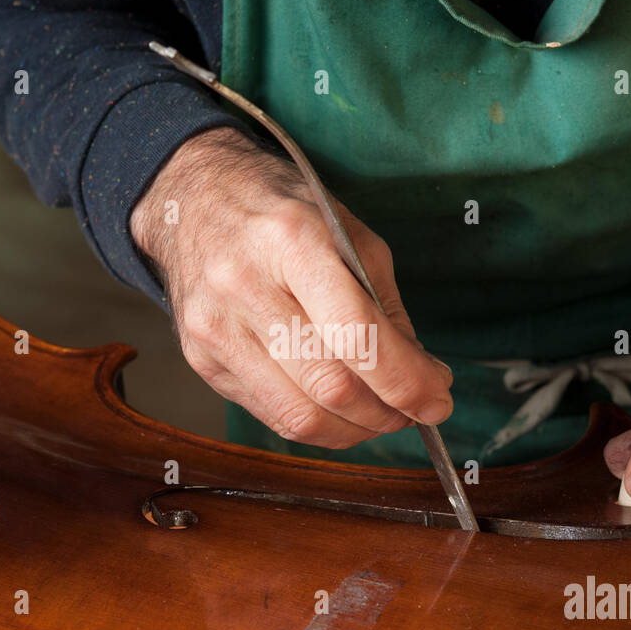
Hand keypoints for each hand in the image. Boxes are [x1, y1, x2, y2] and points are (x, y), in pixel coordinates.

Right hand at [131, 127, 452, 448]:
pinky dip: (319, 424)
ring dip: (357, 429)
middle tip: (417, 409)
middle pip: (330, 385)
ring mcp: (217, 329)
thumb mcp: (348, 234)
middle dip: (389, 411)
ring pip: (300, 416)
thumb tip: (420, 377)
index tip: (437, 399)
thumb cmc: (281, 211)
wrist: (192, 200)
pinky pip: (272, 415)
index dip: (405, 381)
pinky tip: (341, 410)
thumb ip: (386, 307)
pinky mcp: (203, 361)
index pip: (357, 336)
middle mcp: (245, 286)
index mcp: (292, 239)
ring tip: (384, 415)